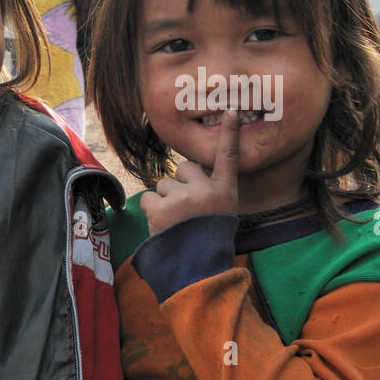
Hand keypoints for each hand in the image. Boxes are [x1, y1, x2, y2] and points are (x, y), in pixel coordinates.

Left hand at [140, 108, 240, 234]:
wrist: (194, 268)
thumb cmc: (207, 240)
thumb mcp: (220, 213)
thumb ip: (210, 191)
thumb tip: (188, 173)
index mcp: (225, 191)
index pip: (228, 157)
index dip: (228, 133)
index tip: (230, 111)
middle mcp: (206, 190)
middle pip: (184, 168)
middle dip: (180, 183)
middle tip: (185, 208)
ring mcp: (182, 198)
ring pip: (164, 184)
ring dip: (165, 199)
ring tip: (175, 221)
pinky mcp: (161, 207)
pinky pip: (149, 197)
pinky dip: (152, 210)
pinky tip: (162, 225)